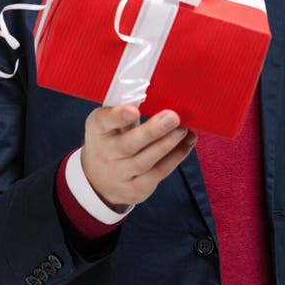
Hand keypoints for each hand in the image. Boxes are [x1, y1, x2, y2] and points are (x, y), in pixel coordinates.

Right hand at [80, 104, 196, 209]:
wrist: (99, 179)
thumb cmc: (111, 139)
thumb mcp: (110, 122)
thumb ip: (128, 108)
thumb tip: (162, 95)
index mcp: (97, 129)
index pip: (103, 122)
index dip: (118, 116)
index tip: (134, 110)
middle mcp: (104, 154)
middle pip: (127, 145)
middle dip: (152, 131)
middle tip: (173, 117)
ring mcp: (119, 175)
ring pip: (144, 162)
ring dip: (167, 145)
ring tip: (183, 130)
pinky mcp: (135, 189)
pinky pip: (157, 174)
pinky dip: (175, 158)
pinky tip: (187, 143)